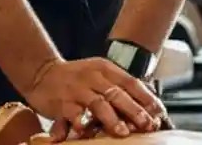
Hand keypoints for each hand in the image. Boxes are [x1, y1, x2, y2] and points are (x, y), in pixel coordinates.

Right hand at [23, 57, 164, 140]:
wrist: (42, 73)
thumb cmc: (76, 77)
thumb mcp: (99, 74)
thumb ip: (117, 87)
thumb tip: (145, 105)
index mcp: (106, 69)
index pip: (131, 82)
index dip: (146, 98)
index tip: (159, 112)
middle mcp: (93, 77)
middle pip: (118, 94)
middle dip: (134, 111)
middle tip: (147, 124)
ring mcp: (77, 89)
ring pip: (98, 104)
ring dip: (112, 119)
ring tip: (123, 132)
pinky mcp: (62, 102)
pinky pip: (74, 114)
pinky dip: (81, 124)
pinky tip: (87, 132)